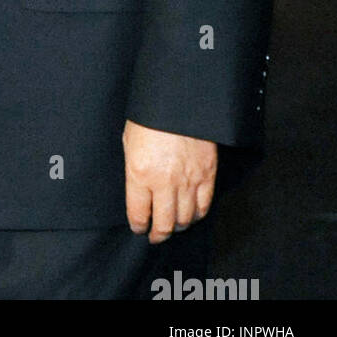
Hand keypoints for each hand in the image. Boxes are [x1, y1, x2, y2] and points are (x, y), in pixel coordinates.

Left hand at [123, 120, 216, 242]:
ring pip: (185, 218)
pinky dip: (197, 215)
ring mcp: (188, 181)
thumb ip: (134, 169)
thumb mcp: (129, 141)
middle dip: (158, 234)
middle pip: (163, 223)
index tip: (139, 228)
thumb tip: (139, 191)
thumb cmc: (149, 117)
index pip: (138, 213)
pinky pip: (204, 206)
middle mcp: (164, 182)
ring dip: (177, 226)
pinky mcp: (207, 175)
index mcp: (140, 174)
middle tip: (155, 236)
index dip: (138, 225)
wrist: (178, 100)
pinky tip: (191, 215)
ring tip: (172, 227)